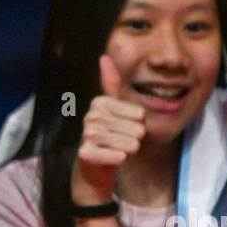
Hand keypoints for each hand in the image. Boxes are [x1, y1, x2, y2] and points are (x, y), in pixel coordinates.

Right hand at [71, 55, 146, 204]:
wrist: (93, 170)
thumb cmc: (109, 138)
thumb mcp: (113, 110)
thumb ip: (110, 85)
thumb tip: (103, 56)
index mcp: (100, 103)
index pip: (140, 114)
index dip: (138, 126)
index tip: (123, 130)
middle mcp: (92, 116)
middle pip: (137, 129)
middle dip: (134, 141)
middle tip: (119, 143)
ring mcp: (87, 135)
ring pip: (131, 144)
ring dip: (128, 152)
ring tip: (115, 151)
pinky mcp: (86, 154)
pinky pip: (119, 157)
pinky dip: (120, 161)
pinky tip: (111, 160)